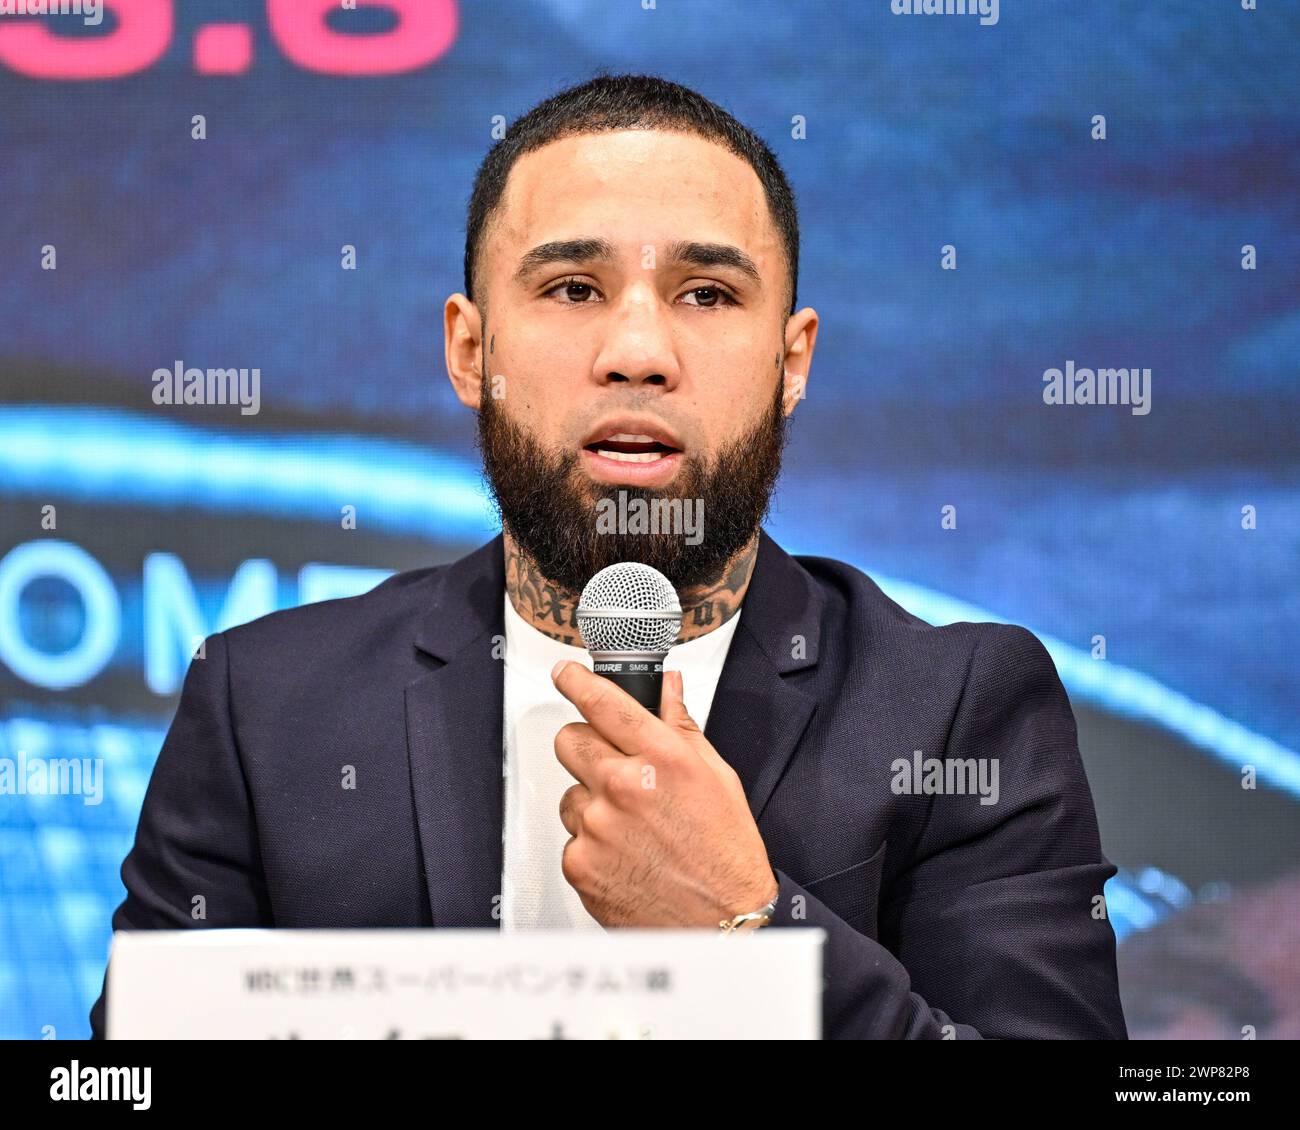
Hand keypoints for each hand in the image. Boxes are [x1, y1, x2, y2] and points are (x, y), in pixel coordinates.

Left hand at [551, 660, 779, 927]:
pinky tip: (625, 855)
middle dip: (587, 746)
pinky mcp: (579, 864)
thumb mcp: (716, 777)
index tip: (566, 673)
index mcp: (663, 759)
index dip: (577, 681)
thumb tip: (666, 687)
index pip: (604, 703)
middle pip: (569, 740)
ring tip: (630, 826)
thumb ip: (681, 727)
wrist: (721, 925)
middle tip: (611, 766)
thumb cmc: (725, 854)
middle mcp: (625, 787)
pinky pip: (571, 837)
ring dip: (591, 801)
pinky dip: (591, 843)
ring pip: (569, 792)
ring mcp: (597, 827)